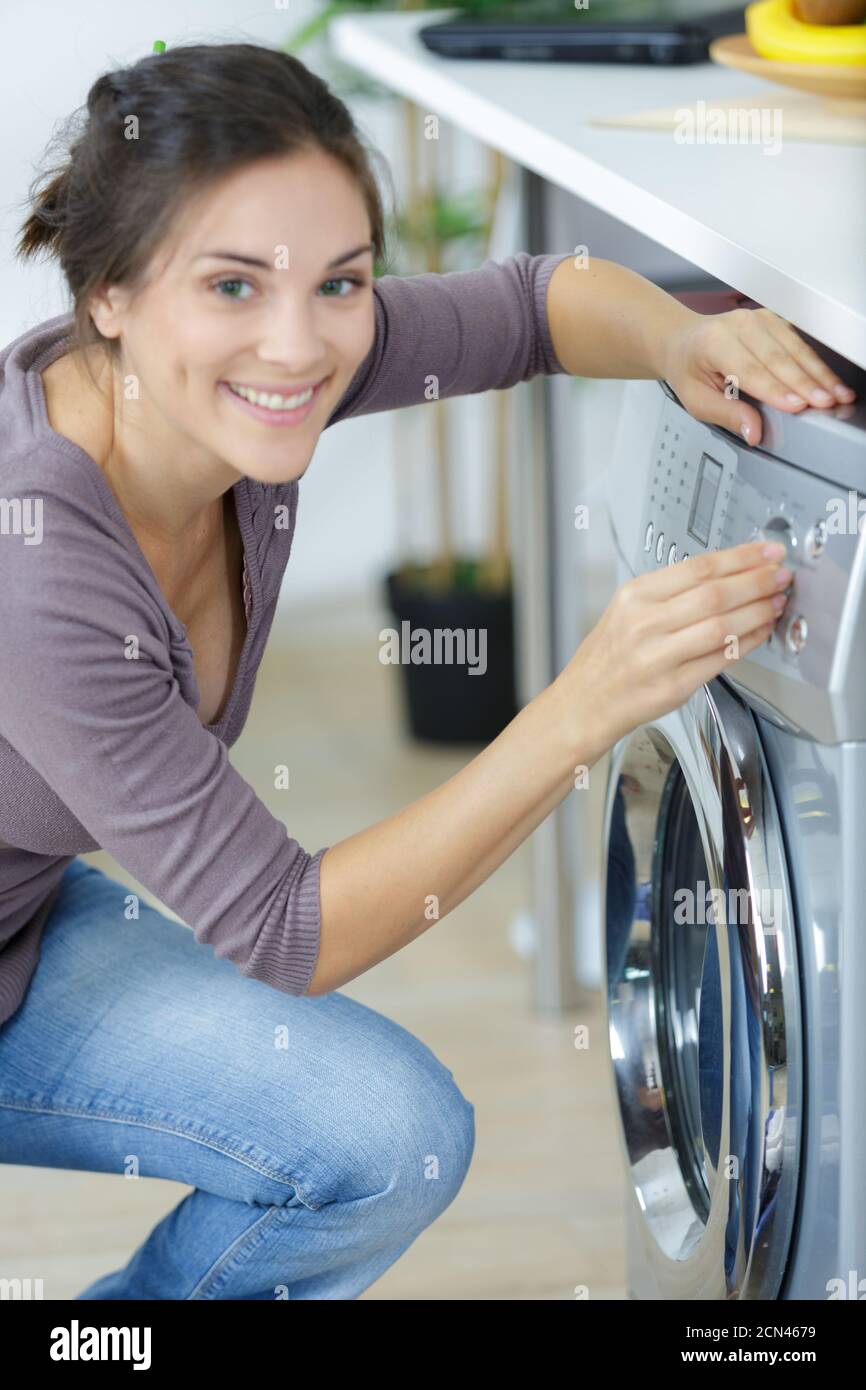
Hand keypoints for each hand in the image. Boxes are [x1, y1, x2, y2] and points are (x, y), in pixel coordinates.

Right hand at [556, 540, 790, 758]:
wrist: (583, 703)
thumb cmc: (607, 658)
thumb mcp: (626, 611)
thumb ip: (671, 592)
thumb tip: (727, 574)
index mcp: (634, 597)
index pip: (698, 567)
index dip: (740, 557)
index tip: (765, 552)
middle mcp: (644, 624)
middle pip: (714, 594)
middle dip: (757, 581)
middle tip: (780, 575)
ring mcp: (658, 657)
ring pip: (721, 626)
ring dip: (758, 611)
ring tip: (776, 602)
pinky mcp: (673, 686)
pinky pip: (720, 659)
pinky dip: (747, 643)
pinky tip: (759, 632)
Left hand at [662, 306, 855, 446]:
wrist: (685, 341)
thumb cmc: (689, 369)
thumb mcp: (696, 399)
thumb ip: (726, 414)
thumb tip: (752, 431)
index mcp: (715, 342)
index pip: (750, 369)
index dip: (776, 389)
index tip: (797, 405)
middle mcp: (740, 325)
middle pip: (778, 357)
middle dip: (806, 383)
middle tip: (826, 403)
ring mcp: (759, 319)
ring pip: (794, 348)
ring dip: (818, 373)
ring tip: (837, 394)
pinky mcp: (774, 322)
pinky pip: (799, 343)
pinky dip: (816, 364)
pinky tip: (829, 380)